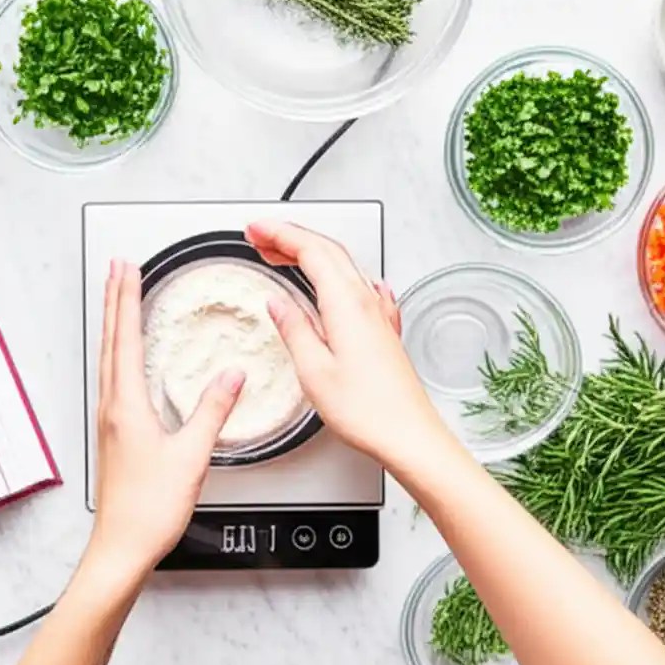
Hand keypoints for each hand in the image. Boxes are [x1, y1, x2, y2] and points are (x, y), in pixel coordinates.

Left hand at [91, 260, 244, 573]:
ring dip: (114, 323)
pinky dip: (119, 352)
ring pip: (109, 358)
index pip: (125, 338)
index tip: (127, 268)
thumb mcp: (191, 456)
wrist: (122, 547)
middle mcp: (111, 407)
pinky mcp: (113, 434)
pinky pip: (113, 379)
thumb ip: (212, 411)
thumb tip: (231, 375)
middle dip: (114, 300)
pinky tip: (127, 358)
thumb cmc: (149, 510)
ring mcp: (109, 421)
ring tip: (119, 299)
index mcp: (126, 405)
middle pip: (111, 340)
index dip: (126, 299)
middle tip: (117, 268)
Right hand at [245, 221, 451, 470]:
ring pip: (342, 266)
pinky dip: (334, 277)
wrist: (410, 435)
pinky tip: (336, 284)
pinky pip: (357, 288)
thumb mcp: (314, 371)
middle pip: (327, 251)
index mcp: (346, 304)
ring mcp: (378, 314)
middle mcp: (366, 302)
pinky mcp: (383, 331)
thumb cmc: (368, 411)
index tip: (254, 229)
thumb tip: (278, 303)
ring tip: (283, 256)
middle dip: (291, 237)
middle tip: (260, 237)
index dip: (279, 234)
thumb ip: (294, 329)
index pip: (310, 250)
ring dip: (311, 254)